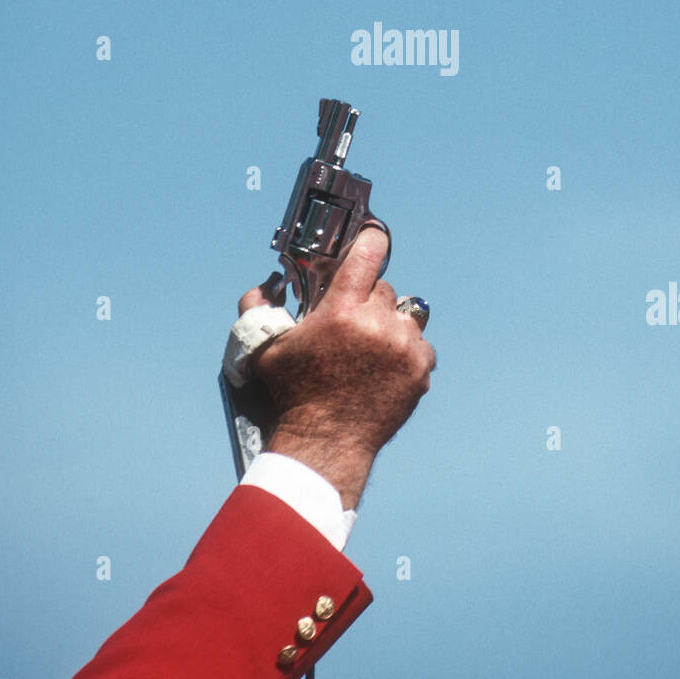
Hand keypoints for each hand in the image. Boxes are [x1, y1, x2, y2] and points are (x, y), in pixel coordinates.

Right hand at [237, 228, 434, 509]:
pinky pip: (420, 345)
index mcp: (342, 310)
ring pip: (405, 315)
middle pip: (382, 288)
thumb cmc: (294, 395)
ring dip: (390, 324)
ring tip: (370, 346)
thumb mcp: (266, 350)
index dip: (370, 240)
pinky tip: (386, 366)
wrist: (327, 442)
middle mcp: (377, 323)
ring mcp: (403, 347)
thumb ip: (258, 310)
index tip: (372, 236)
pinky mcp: (420, 369)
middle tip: (350, 321)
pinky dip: (407, 351)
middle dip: (367, 299)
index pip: (368, 253)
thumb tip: (264, 285)